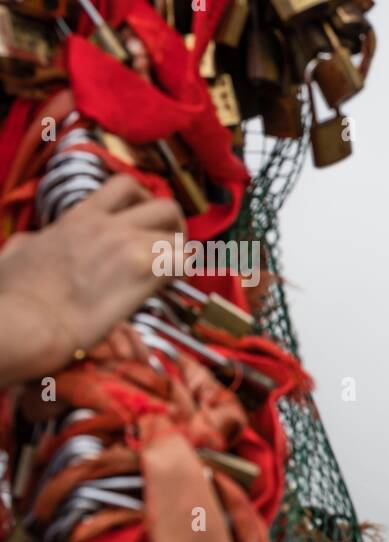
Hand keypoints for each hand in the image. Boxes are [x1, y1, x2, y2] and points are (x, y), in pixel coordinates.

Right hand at [0, 175, 184, 386]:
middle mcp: (107, 224)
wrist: (26, 320)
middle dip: (176, 226)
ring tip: (171, 276)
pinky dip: (184, 275)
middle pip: (165, 205)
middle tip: (172, 248)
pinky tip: (171, 289)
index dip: (145, 201)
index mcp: (79, 217)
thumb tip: (33, 244)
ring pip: (179, 237)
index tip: (146, 223)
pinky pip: (185, 262)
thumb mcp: (18, 252)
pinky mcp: (143, 270)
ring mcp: (128, 243)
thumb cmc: (15, 295)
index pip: (124, 186)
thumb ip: (35, 241)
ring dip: (180, 257)